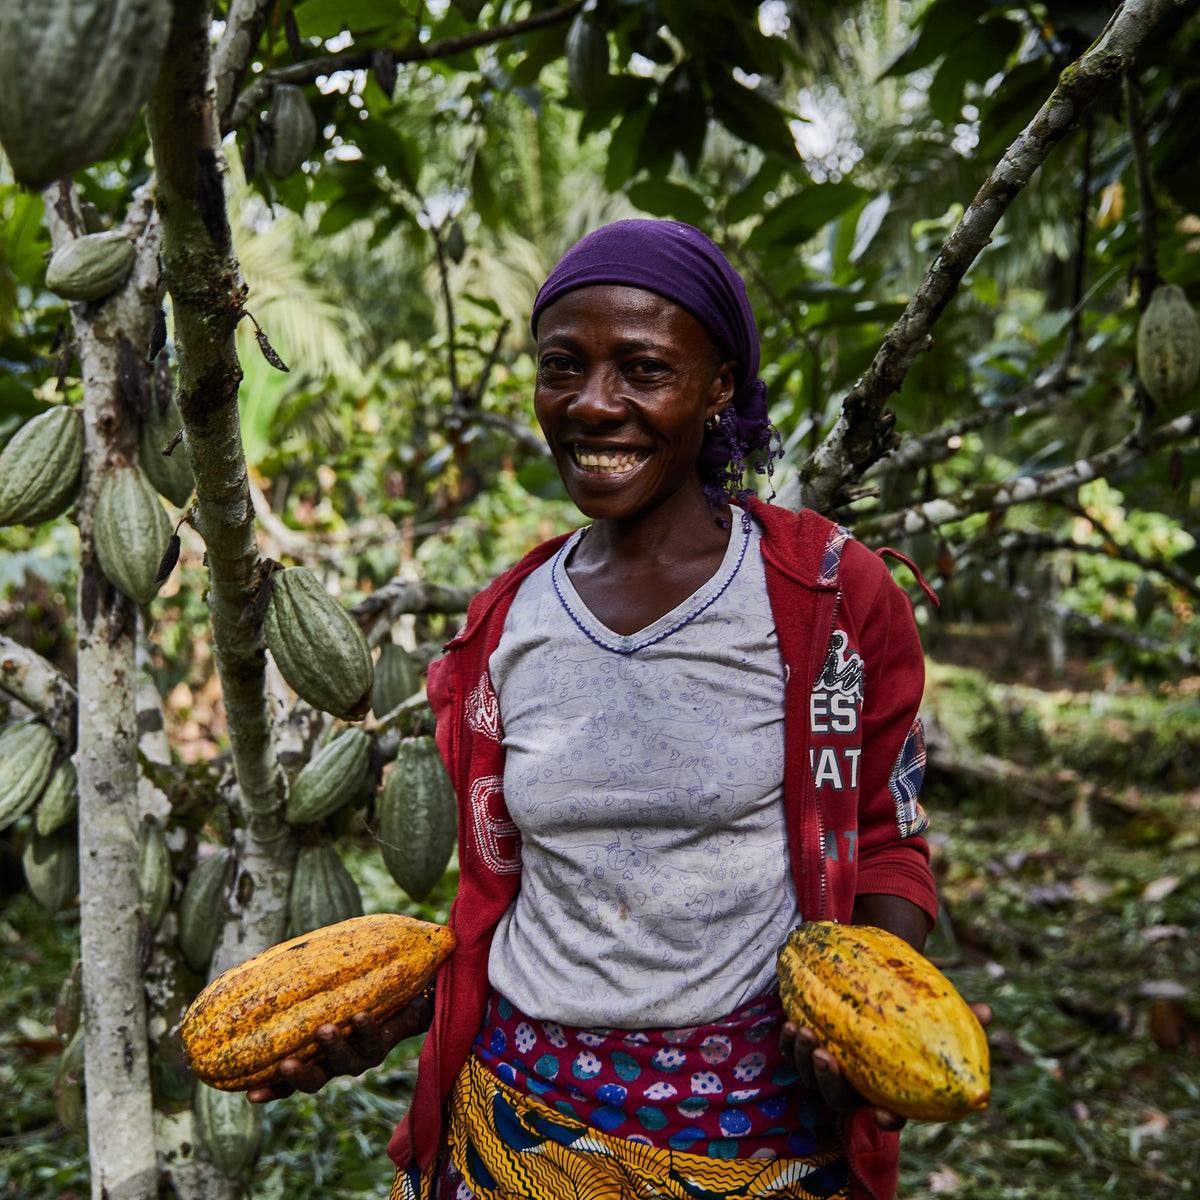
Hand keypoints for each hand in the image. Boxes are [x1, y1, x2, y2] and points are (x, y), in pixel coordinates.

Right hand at [247, 995, 432, 1102]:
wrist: (406, 997)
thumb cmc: (352, 994)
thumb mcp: (324, 995)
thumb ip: (298, 988)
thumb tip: (257, 967)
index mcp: (315, 1055)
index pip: (288, 1080)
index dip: (271, 1091)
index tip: (250, 1095)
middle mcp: (336, 1062)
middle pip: (314, 1081)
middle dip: (298, 1076)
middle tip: (284, 1065)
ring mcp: (361, 1055)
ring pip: (345, 1062)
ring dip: (333, 1047)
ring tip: (324, 1029)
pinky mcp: (385, 1042)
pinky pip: (375, 1040)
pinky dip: (366, 1029)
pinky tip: (360, 1015)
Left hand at [779, 1002, 992, 1131]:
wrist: (871, 986)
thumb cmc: (907, 1007)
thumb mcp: (931, 1010)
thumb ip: (956, 1015)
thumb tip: (987, 1011)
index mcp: (887, 1089)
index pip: (890, 1115)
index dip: (887, 1119)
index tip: (882, 1114)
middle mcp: (856, 1085)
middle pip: (839, 1100)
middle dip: (830, 1084)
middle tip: (828, 1058)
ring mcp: (828, 1070)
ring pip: (811, 1078)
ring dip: (805, 1060)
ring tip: (805, 1032)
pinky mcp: (807, 1048)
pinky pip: (792, 1054)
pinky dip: (789, 1044)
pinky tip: (790, 1023)